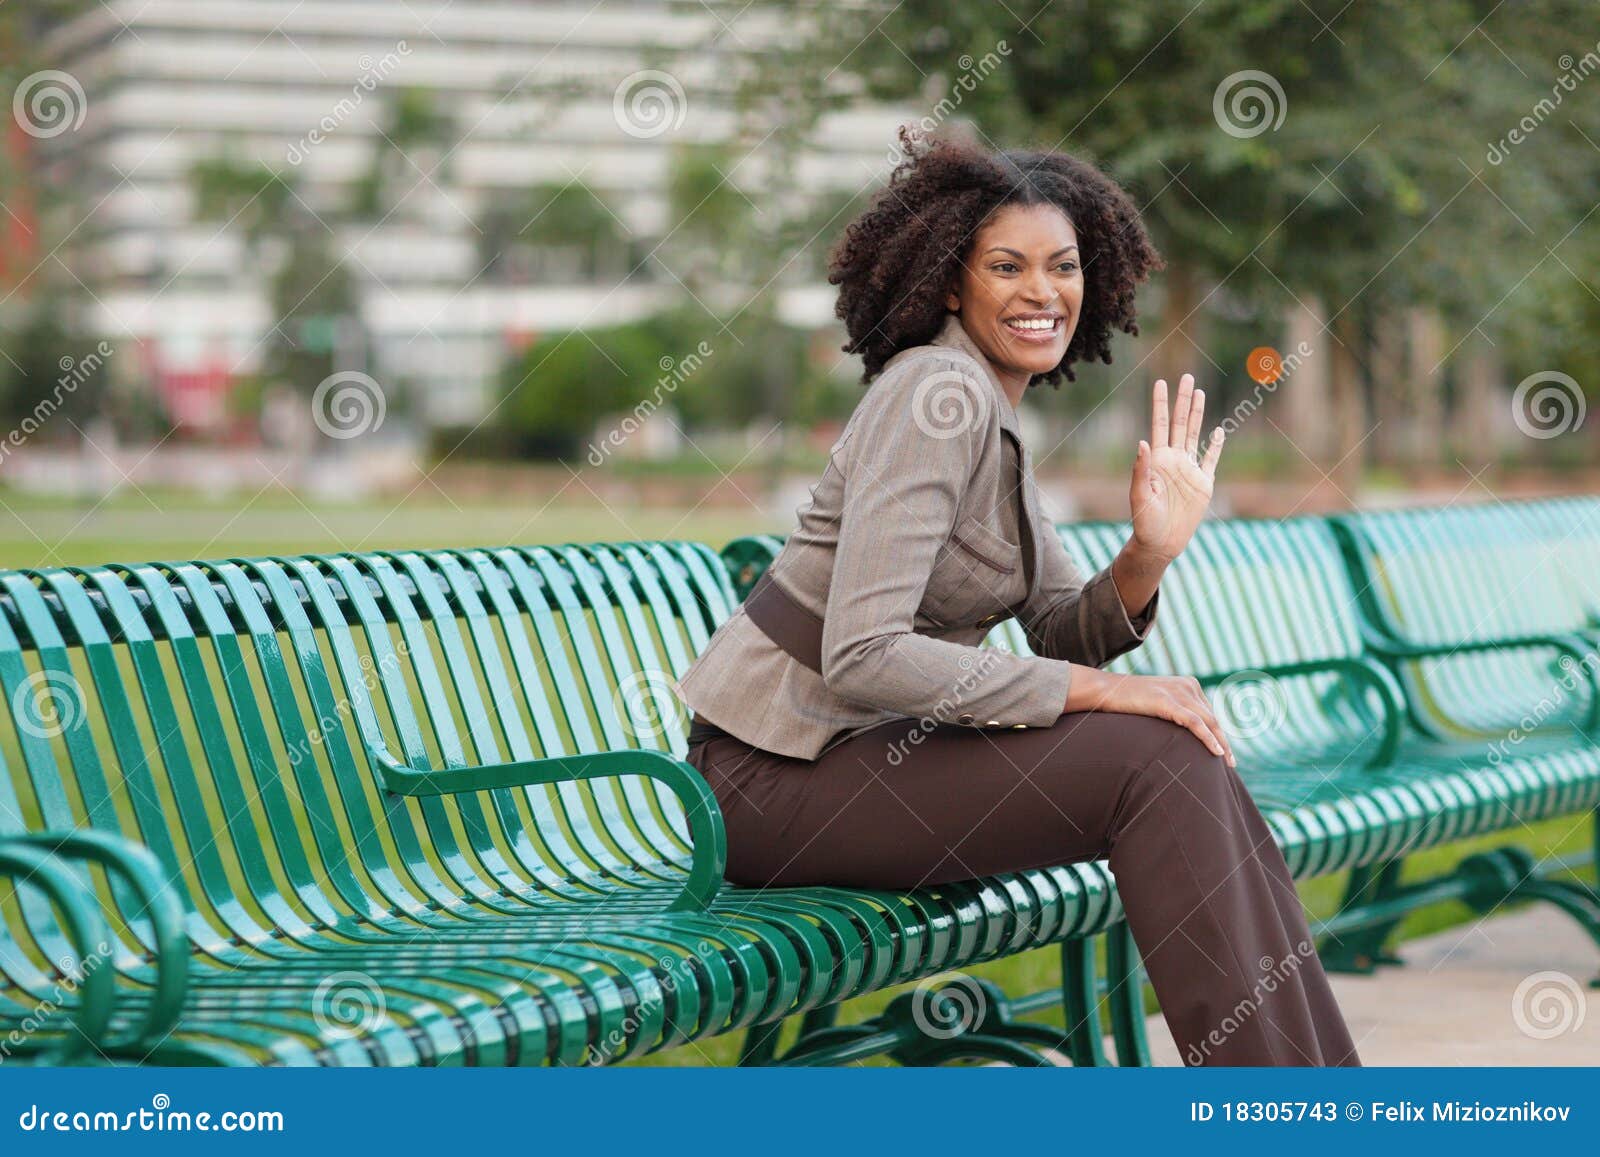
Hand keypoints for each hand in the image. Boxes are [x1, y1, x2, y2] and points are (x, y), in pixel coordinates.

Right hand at [1066, 668, 1235, 766]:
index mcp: (1188, 684)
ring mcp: (1178, 692)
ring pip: (1209, 721)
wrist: (1105, 690)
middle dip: (1225, 741)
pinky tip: (1217, 752)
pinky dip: (1209, 738)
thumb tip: (1183, 734)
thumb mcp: (1157, 703)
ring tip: (1228, 763)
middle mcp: (1188, 685)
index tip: (1225, 753)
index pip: (1210, 713)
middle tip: (1232, 763)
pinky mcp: (1168, 701)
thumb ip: (1174, 712)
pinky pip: (1195, 723)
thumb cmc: (1127, 701)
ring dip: (1222, 743)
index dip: (1219, 734)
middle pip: (1213, 717)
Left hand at [1130, 374, 1224, 562]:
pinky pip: (1211, 460)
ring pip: (1195, 434)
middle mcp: (1173, 460)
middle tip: (1186, 377)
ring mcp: (1189, 470)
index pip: (1159, 425)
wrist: (1161, 543)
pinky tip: (1219, 430)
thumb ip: (1141, 470)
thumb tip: (1143, 442)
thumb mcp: (1140, 496)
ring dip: (1198, 414)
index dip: (1159, 404)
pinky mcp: (1203, 484)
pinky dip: (1216, 446)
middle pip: (1179, 423)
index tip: (1160, 383)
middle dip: (1182, 400)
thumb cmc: (1144, 522)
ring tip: (1199, 392)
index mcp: (1157, 460)